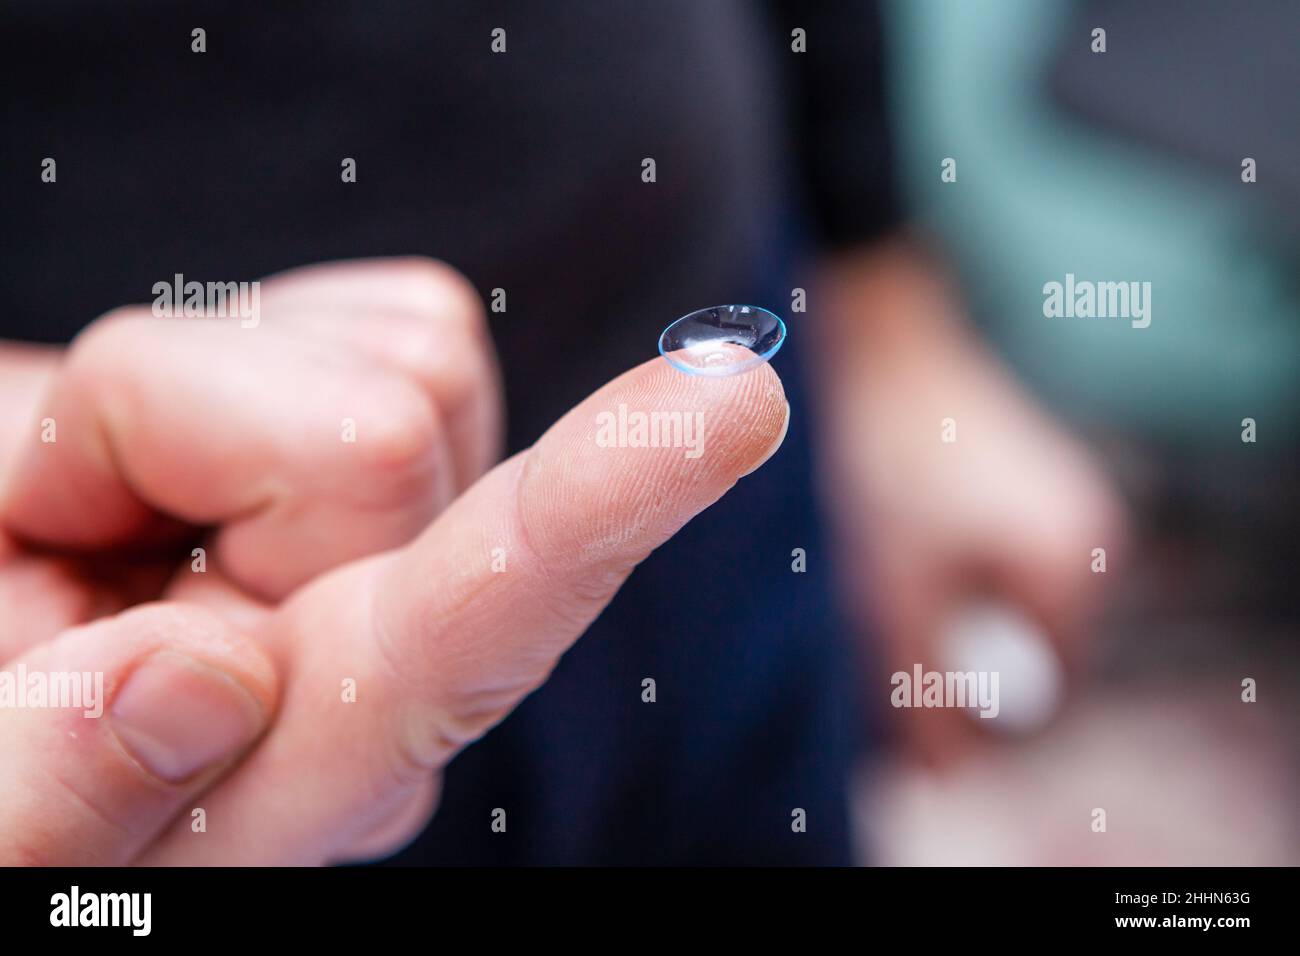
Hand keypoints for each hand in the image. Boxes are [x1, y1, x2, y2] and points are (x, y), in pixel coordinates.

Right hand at [0, 269, 788, 862]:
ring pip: (409, 363)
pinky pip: (389, 315)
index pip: (472, 627)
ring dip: (177, 399)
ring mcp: (435, 532)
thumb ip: (46, 796)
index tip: (729, 407)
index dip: (587, 514)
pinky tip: (186, 454)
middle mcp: (418, 646)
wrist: (2, 629)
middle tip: (56, 523)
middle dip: (158, 430)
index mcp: (323, 757)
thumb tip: (203, 677)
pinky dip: (239, 355)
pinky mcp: (424, 424)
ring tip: (114, 500)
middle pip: (397, 432)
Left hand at [816, 241, 1126, 765]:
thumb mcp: (890, 588)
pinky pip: (992, 564)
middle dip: (954, 669)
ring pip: (1001, 608)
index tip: (904, 712)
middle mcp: (1087, 538)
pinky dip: (947, 577)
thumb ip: (916, 686)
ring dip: (944, 620)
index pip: (1045, 698)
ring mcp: (1061, 504)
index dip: (976, 724)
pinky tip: (898, 551)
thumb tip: (937, 772)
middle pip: (1026, 653)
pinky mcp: (1023, 482)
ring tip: (881, 592)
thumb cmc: (880, 458)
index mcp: (1074, 568)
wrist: (872, 338)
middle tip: (878, 654)